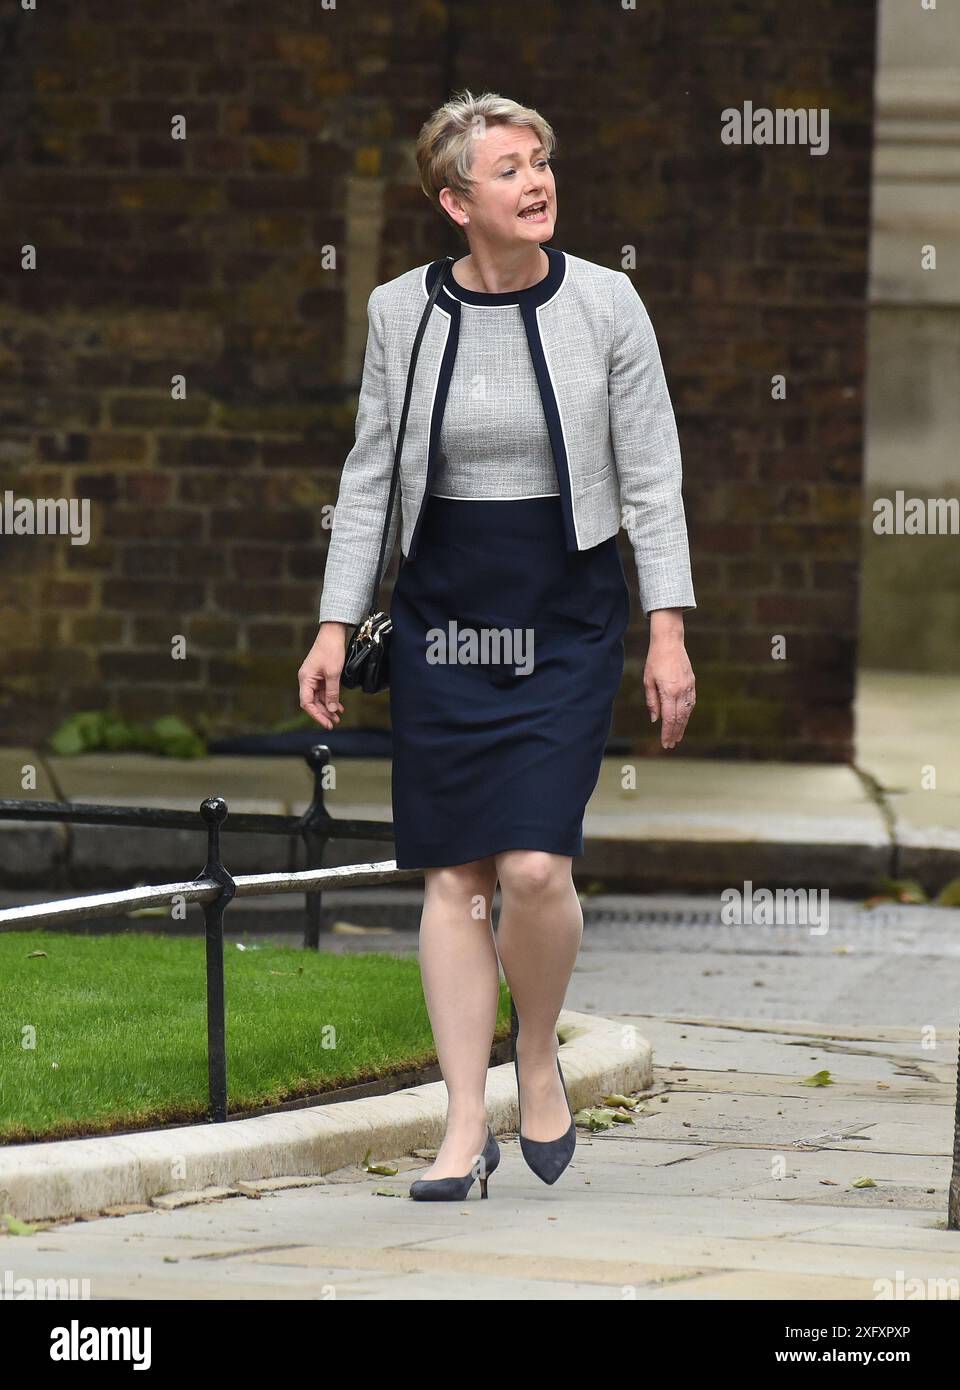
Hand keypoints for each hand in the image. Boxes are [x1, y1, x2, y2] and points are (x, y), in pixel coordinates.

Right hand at [298, 623, 347, 730]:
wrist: (333, 634)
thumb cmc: (331, 650)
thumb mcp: (333, 674)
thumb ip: (332, 693)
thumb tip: (332, 710)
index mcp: (305, 679)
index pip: (307, 703)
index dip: (316, 715)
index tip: (326, 723)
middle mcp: (307, 680)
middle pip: (313, 702)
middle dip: (323, 713)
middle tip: (333, 724)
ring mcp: (313, 678)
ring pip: (319, 698)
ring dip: (328, 708)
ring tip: (338, 718)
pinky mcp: (320, 675)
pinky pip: (324, 691)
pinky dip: (331, 699)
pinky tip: (339, 706)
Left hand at [644, 615, 694, 749]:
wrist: (670, 642)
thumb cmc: (655, 660)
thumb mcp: (648, 681)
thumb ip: (652, 702)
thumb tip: (655, 720)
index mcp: (669, 692)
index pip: (669, 719)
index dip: (667, 733)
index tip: (665, 743)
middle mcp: (681, 692)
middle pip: (680, 719)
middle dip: (675, 733)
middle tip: (671, 744)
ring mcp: (689, 687)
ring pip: (687, 712)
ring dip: (683, 726)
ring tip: (677, 736)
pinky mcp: (692, 683)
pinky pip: (691, 703)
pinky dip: (688, 714)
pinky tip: (684, 720)